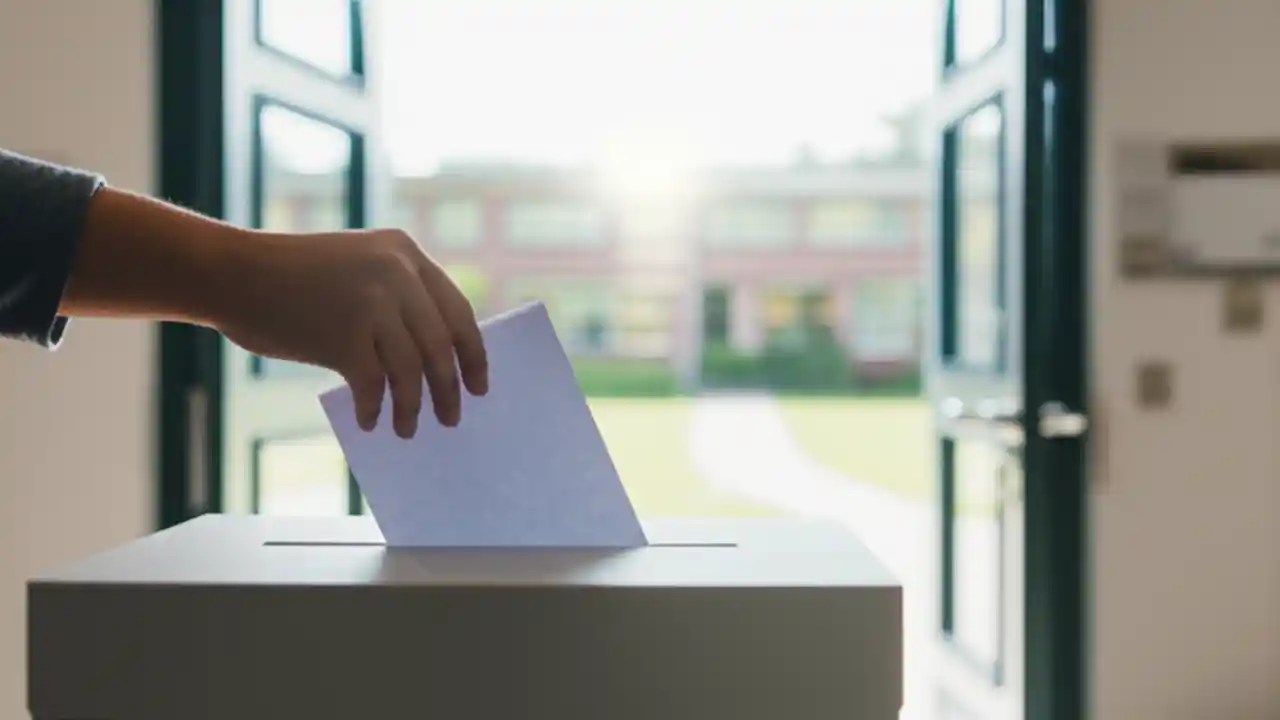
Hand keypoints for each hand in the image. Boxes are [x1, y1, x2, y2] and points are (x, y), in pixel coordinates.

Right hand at [215, 229, 487, 436]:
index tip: (478, 385)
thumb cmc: (291, 279)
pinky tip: (370, 422)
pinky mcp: (343, 334)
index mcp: (405, 253)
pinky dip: (376, 408)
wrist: (232, 273)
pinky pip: (374, 384)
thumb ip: (397, 298)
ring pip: (412, 370)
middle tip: (451, 418)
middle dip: (450, 389)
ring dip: (413, 407)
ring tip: (407, 429)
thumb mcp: (358, 268)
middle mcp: (396, 273)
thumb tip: (432, 358)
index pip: (458, 311)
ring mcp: (371, 302)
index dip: (473, 354)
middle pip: (441, 345)